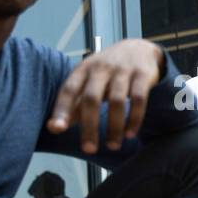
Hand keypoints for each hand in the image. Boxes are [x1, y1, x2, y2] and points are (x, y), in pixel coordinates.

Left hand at [45, 39, 163, 153]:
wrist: (139, 48)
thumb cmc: (107, 72)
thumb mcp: (87, 82)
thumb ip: (73, 104)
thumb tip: (54, 128)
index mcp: (83, 70)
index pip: (69, 89)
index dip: (62, 109)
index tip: (57, 129)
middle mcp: (101, 68)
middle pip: (92, 98)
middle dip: (90, 126)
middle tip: (89, 150)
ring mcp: (123, 70)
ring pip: (117, 101)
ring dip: (114, 127)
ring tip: (112, 146)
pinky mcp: (143, 75)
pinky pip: (139, 99)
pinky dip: (134, 119)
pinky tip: (130, 134)